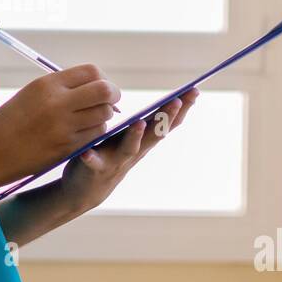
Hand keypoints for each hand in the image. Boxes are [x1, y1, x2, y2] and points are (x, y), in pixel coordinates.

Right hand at [0, 64, 120, 185]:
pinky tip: (83, 133)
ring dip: (103, 116)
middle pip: (104, 91)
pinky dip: (95, 133)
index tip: (100, 86)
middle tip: (110, 101)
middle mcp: (58, 103)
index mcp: (47, 84)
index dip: (102, 79)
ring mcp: (64, 127)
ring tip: (91, 118)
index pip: (91, 72)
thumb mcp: (30, 95)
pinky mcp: (66, 148)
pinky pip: (95, 135)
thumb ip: (60, 88)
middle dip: (112, 95)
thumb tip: (90, 85)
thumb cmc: (8, 123)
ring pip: (104, 115)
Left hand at [58, 88, 199, 215]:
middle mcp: (135, 151)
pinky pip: (94, 164)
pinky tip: (87, 153)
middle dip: (166, 117)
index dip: (181, 107)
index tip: (195, 90)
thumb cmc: (108, 156)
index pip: (166, 121)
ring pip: (130, 148)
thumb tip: (156, 98)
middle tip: (177, 100)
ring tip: (139, 122)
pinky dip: (92, 159)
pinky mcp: (96, 170)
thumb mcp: (129, 138)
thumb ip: (141, 122)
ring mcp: (117, 162)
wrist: (86, 191)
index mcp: (143, 140)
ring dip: (135, 136)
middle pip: (155, 133)